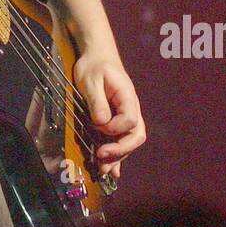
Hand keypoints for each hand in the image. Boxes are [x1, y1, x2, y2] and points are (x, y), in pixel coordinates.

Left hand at [25, 42, 145, 181]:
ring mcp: (125, 116)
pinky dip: (117, 155)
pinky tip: (111, 170)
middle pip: (135, 136)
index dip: (115, 128)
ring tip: (102, 170)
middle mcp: (131, 109)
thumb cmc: (94, 66)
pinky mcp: (117, 121)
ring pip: (129, 142)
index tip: (97, 126)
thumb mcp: (90, 80)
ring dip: (118, 157)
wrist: (97, 56)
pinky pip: (121, 140)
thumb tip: (101, 122)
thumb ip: (97, 101)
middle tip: (101, 157)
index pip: (129, 120)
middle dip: (120, 150)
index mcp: (127, 97)